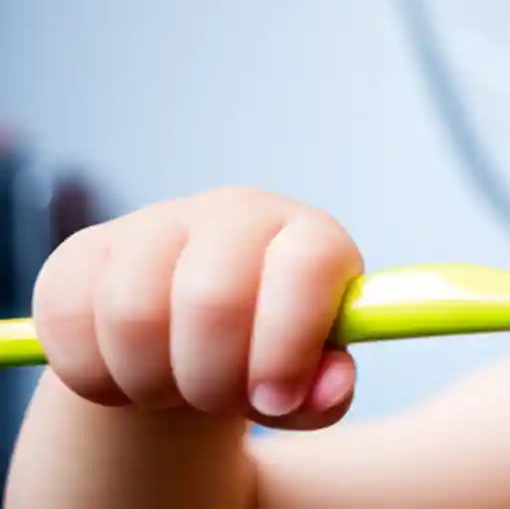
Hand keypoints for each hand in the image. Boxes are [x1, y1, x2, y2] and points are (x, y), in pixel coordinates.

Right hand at [32, 186, 362, 429]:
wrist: (189, 342)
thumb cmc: (265, 357)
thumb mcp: (307, 381)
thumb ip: (326, 392)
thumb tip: (329, 388)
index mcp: (307, 236)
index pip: (305, 266)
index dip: (288, 341)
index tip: (276, 402)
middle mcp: (236, 212)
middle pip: (212, 300)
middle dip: (214, 381)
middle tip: (218, 406)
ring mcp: (157, 223)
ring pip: (134, 316)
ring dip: (154, 384)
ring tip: (176, 392)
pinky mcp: (85, 251)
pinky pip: (70, 322)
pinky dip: (97, 377)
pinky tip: (128, 379)